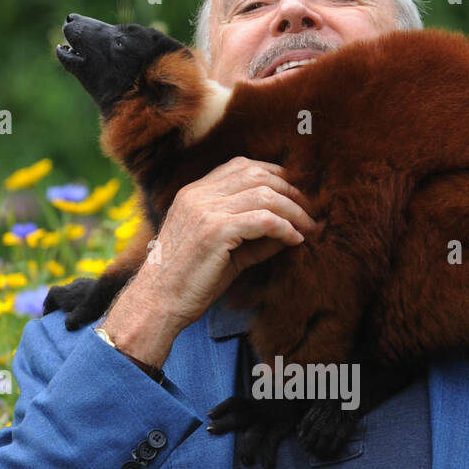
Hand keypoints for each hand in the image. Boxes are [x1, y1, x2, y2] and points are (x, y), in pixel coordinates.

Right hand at [107, 156, 317, 362]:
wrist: (158, 303)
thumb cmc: (190, 282)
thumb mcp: (225, 251)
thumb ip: (254, 236)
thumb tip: (291, 231)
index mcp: (195, 192)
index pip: (242, 165)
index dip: (276, 175)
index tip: (297, 196)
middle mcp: (199, 194)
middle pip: (258, 173)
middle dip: (291, 191)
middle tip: (311, 212)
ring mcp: (205, 209)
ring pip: (264, 193)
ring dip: (293, 210)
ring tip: (309, 227)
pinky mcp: (214, 230)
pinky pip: (263, 219)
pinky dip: (284, 228)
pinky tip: (294, 240)